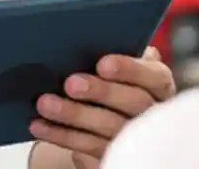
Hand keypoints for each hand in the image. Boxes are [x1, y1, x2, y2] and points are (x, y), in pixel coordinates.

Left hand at [29, 47, 175, 164]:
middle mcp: (153, 112)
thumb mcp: (114, 69)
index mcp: (157, 84)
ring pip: (109, 128)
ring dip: (74, 115)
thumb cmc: (110, 86)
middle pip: (133, 102)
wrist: (105, 126)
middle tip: (71, 84)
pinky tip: (41, 125)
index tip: (103, 64)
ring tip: (45, 104)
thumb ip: (108, 55)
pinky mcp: (116, 156)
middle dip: (100, 91)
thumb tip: (81, 42)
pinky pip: (89, 147)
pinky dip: (62, 136)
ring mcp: (137, 139)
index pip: (154, 75)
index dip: (130, 69)